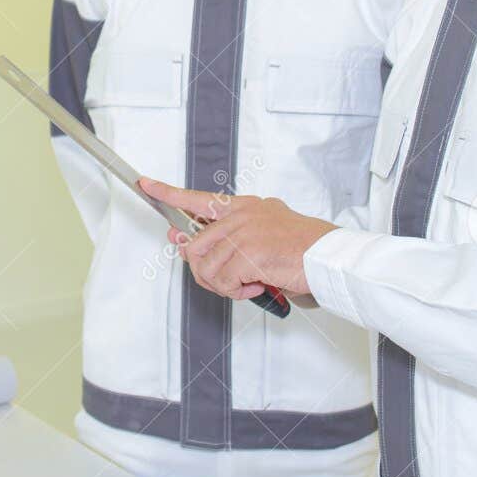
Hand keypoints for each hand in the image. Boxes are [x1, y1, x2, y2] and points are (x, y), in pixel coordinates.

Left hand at [139, 177, 334, 301]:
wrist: (329, 257)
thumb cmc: (302, 249)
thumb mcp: (266, 231)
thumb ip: (233, 235)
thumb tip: (192, 246)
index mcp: (244, 207)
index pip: (198, 198)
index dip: (168, 193)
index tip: (147, 184)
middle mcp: (241, 216)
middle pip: (194, 246)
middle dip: (203, 272)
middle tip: (226, 281)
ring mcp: (243, 233)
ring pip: (206, 267)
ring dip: (224, 286)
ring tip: (248, 283)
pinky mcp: (249, 253)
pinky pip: (225, 281)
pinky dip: (238, 292)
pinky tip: (257, 285)